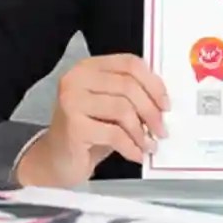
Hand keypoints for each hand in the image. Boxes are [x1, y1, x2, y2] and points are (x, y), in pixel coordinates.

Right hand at [16, 54, 169, 186]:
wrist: (57, 159)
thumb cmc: (88, 131)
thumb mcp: (110, 106)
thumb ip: (130, 96)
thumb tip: (163, 102)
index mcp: (89, 67)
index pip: (129, 63)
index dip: (153, 83)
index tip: (166, 104)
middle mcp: (76, 79)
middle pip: (128, 86)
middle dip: (151, 110)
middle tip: (162, 129)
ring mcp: (71, 101)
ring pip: (123, 109)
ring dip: (142, 131)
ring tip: (150, 144)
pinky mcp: (73, 127)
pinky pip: (114, 134)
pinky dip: (131, 146)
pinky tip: (137, 154)